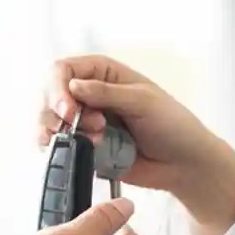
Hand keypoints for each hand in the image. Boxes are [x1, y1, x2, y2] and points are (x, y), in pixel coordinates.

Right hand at [38, 54, 234, 234]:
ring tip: (93, 142)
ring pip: (50, 122)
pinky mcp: (85, 146)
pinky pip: (60, 146)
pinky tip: (79, 152)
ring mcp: (85, 122)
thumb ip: (106, 93)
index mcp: (102, 73)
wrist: (184, 164)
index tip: (68, 111)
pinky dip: (61, 150)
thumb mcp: (142, 101)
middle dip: (58, 114)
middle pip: (50, 96)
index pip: (63, 70)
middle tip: (86, 128)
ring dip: (60, 133)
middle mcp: (89, 94)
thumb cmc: (172, 125)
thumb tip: (73, 86)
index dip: (57, 89)